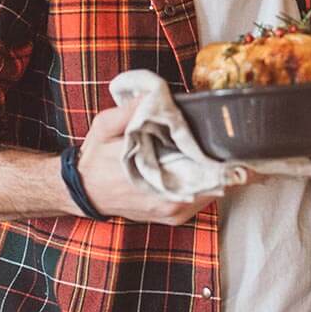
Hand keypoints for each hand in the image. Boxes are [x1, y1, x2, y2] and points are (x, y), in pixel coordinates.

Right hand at [77, 101, 214, 225]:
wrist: (83, 190)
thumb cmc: (96, 159)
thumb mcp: (105, 127)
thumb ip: (129, 111)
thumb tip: (153, 95)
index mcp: (155, 176)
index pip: (202, 166)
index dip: (218, 150)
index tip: (227, 135)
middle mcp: (167, 199)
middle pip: (215, 180)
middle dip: (221, 159)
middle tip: (223, 141)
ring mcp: (172, 211)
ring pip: (213, 192)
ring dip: (215, 173)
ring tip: (212, 152)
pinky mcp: (174, 216)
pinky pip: (202, 201)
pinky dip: (206, 185)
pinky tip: (200, 169)